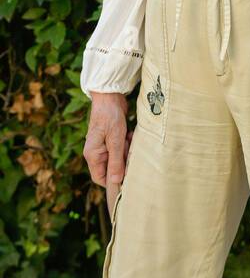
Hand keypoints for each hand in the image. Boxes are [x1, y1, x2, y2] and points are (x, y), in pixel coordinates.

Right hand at [84, 92, 132, 218]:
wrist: (109, 96)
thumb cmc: (110, 116)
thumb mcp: (115, 140)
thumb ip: (116, 161)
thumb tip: (116, 181)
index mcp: (92, 155)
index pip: (99, 178)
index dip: (112, 181)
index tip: (127, 177)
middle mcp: (95, 152)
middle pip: (111, 168)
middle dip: (123, 162)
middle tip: (128, 150)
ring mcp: (102, 146)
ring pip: (118, 158)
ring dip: (126, 151)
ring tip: (128, 139)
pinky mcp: (110, 139)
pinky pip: (120, 149)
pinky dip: (127, 144)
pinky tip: (129, 135)